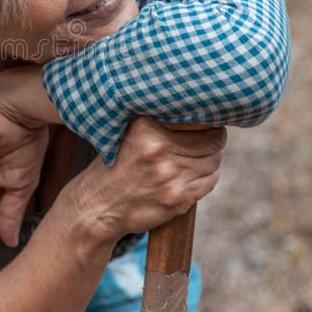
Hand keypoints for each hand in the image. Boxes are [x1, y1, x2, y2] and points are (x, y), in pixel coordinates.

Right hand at [64, 117, 226, 242]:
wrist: (99, 205)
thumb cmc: (117, 164)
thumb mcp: (129, 131)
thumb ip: (159, 118)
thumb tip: (200, 107)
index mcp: (146, 127)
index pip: (198, 118)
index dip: (207, 120)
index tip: (207, 123)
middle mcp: (159, 148)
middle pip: (213, 140)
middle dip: (213, 141)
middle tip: (207, 142)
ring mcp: (170, 175)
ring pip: (213, 161)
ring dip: (209, 161)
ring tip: (194, 160)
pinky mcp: (178, 198)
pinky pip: (209, 182)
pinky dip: (205, 179)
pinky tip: (190, 177)